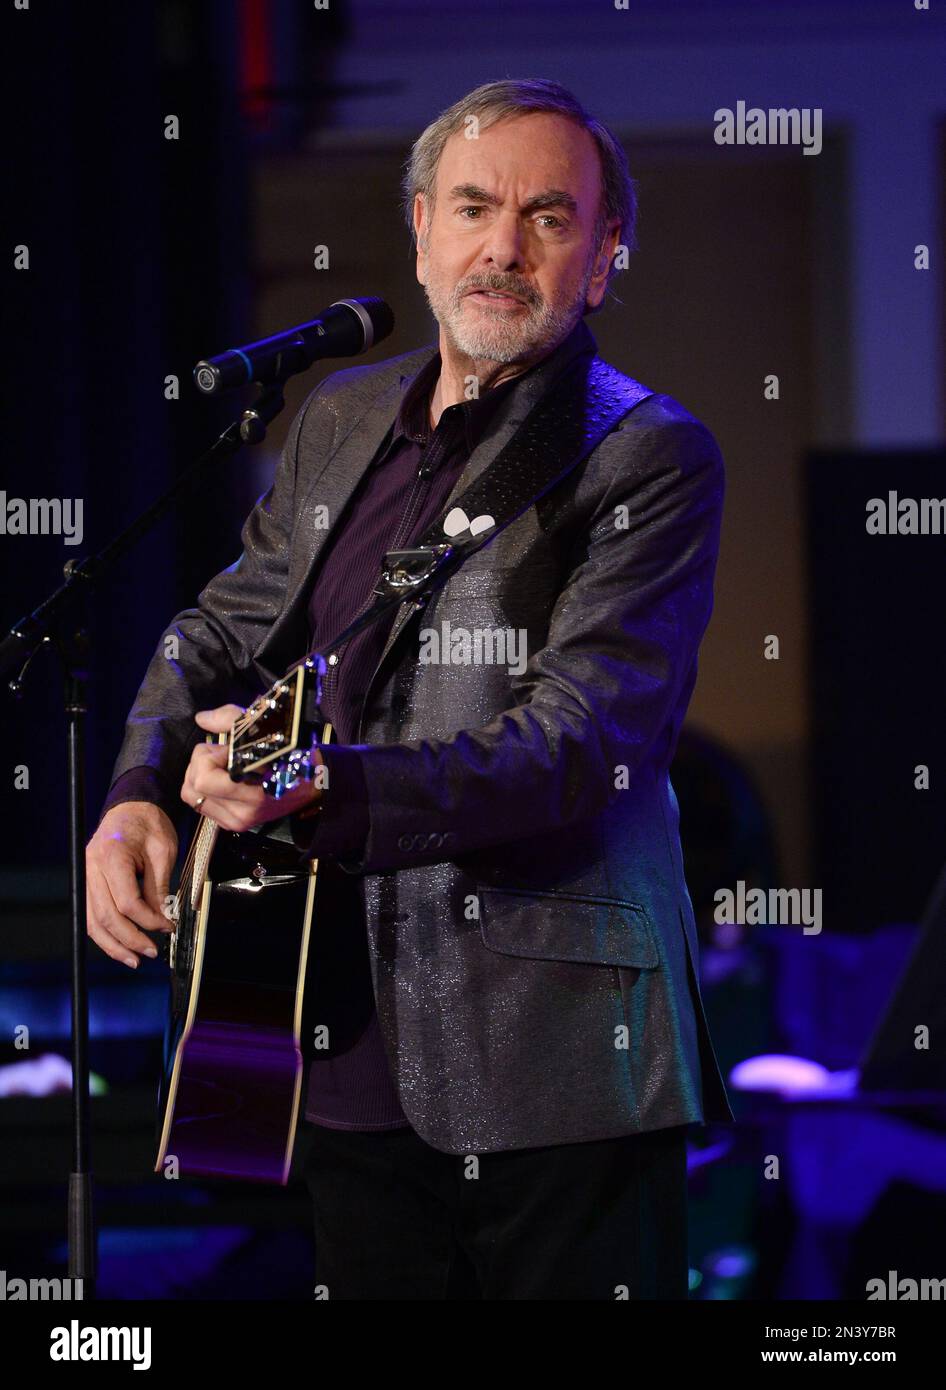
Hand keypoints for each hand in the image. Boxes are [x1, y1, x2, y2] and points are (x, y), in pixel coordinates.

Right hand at [86, 801, 177, 967]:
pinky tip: (120, 945)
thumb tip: (162, 919)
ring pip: (93, 921)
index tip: (167, 927)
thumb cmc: (149, 823)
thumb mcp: (163, 850)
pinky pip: (92, 914)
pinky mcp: (87, 882)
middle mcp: (92, 867)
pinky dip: (105, 933)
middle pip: (106, 916)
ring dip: (113, 944)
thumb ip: (159, 886)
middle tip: (151, 952)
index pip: (127, 902)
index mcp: (112, 855)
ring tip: (134, 959)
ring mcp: (86, 875)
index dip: (148, 921)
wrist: (132, 806)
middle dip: (130, 939)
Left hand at [180, 704, 323, 831]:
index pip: (203, 777)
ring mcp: (237, 821)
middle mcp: (243, 811)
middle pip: (191, 786)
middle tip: (221, 755)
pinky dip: (205, 789)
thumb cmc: (289, 754)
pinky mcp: (233, 825)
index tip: (228, 748)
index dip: (209, 755)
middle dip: (201, 763)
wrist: (311, 784)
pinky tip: (222, 780)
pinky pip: (200, 804)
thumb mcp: (264, 730)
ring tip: (220, 767)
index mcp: (253, 791)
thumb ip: (229, 720)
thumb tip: (201, 719)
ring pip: (191, 796)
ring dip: (199, 776)